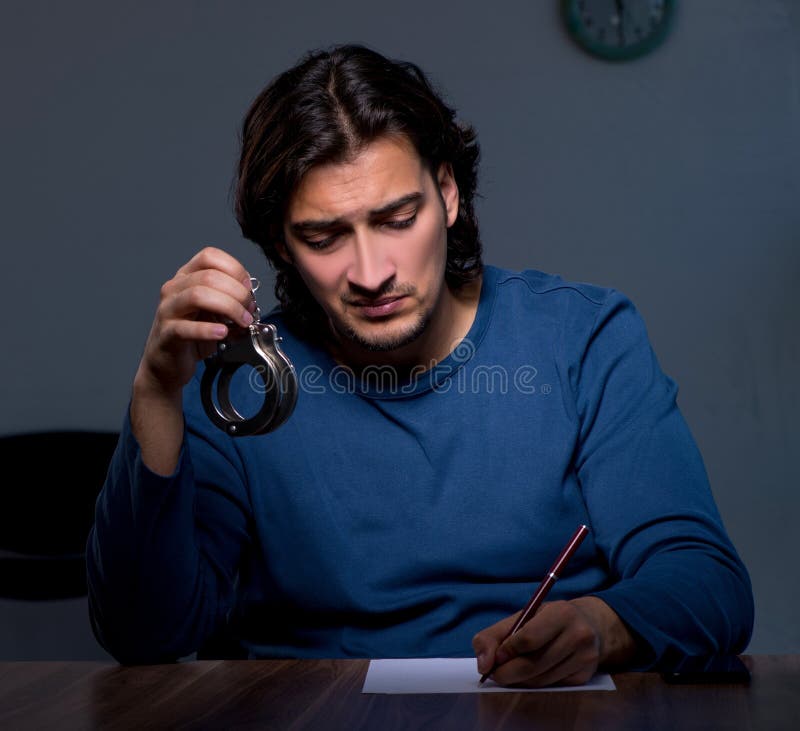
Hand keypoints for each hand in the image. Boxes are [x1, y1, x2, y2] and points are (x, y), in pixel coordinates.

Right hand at [134, 246, 256, 398]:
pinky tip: (222, 333)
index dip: (234, 269)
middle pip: (209, 276)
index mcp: (186, 277)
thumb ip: (230, 301)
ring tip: (242, 322)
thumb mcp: (214, 312)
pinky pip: (186, 328)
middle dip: (237, 292)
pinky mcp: (166, 334)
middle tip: (249, 310)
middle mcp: (174, 288)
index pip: (209, 256)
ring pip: (198, 295)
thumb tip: (251, 301)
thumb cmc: (192, 335)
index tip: (248, 288)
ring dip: (228, 307)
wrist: (167, 364)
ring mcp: (168, 310)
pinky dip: (208, 329)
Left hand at [472, 597, 635, 687]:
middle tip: (495, 674)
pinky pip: (552, 686)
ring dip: (520, 679)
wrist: (588, 625)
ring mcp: (585, 657)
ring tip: (512, 671)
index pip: (527, 639)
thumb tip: (483, 665)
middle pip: (533, 664)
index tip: (495, 657)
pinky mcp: (585, 676)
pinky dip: (535, 683)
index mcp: (561, 613)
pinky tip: (532, 673)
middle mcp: (578, 634)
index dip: (506, 651)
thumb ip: (494, 635)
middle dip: (507, 672)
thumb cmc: (547, 620)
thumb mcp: (522, 617)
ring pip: (541, 679)